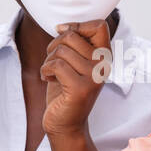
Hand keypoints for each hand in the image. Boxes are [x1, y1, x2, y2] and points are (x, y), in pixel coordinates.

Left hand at [41, 20, 110, 136]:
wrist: (65, 124)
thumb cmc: (65, 90)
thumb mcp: (73, 63)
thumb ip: (74, 44)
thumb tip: (62, 27)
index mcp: (104, 57)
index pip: (99, 26)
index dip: (78, 26)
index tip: (65, 39)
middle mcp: (104, 66)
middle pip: (72, 35)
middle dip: (55, 45)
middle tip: (53, 61)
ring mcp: (94, 77)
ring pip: (61, 50)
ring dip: (48, 61)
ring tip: (51, 74)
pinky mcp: (80, 88)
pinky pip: (56, 65)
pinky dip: (45, 70)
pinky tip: (48, 80)